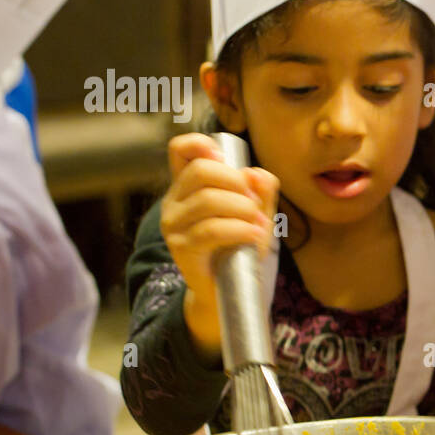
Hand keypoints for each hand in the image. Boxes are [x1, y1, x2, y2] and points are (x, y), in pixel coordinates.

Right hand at [160, 133, 278, 360]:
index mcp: (188, 186)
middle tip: (254, 203)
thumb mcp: (256, 212)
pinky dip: (240, 229)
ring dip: (244, 209)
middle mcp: (174, 202)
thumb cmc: (241, 246)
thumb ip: (260, 190)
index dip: (202, 145)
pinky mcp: (181, 248)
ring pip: (208, 200)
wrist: (229, 290)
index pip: (180, 149)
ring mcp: (174, 225)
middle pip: (201, 170)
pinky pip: (211, 229)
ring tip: (259, 224)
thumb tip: (256, 174)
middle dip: (237, 182)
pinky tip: (256, 235)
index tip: (227, 162)